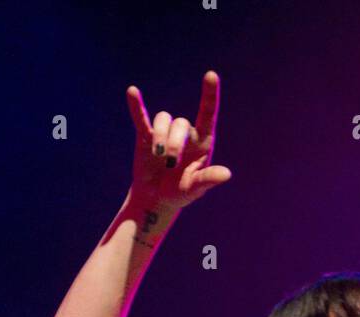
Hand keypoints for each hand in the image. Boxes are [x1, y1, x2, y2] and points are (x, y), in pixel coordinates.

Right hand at [126, 70, 231, 209]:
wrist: (157, 199)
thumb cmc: (181, 192)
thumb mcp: (196, 188)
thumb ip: (209, 179)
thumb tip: (226, 174)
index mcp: (202, 142)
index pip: (207, 114)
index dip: (209, 95)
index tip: (211, 75)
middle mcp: (185, 133)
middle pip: (181, 123)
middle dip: (175, 142)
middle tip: (171, 163)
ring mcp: (165, 132)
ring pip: (164, 119)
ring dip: (161, 136)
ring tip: (158, 155)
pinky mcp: (146, 136)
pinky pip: (141, 117)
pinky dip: (136, 106)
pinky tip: (132, 92)